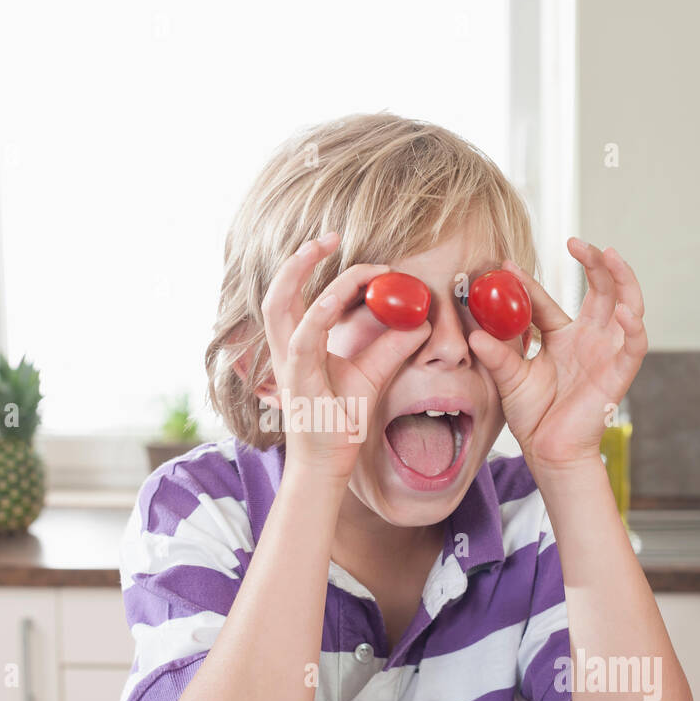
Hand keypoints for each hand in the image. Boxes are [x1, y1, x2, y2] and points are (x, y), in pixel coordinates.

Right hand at [260, 232, 431, 479]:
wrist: (328, 464)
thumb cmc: (341, 421)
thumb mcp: (373, 374)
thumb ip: (393, 345)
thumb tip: (422, 321)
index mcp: (298, 345)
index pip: (301, 296)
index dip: (325, 271)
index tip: (368, 264)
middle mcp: (286, 350)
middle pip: (277, 292)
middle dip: (298, 259)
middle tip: (329, 236)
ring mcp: (287, 365)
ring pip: (280, 307)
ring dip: (299, 273)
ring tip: (324, 249)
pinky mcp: (297, 382)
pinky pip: (303, 339)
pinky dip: (318, 312)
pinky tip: (337, 296)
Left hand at [467, 238, 647, 474]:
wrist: (549, 452)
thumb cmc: (533, 416)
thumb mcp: (511, 379)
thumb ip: (497, 355)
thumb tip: (474, 333)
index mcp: (561, 336)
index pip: (546, 301)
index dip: (529, 282)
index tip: (506, 264)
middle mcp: (588, 338)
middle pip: (599, 290)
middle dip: (592, 262)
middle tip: (575, 241)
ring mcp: (606, 352)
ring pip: (625, 305)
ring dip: (622, 279)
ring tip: (609, 255)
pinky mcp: (619, 373)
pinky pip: (634, 345)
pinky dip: (633, 326)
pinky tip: (624, 310)